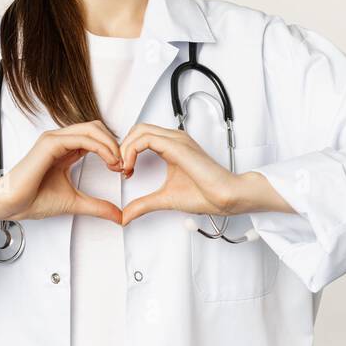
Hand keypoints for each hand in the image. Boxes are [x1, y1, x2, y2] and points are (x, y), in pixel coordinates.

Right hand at [0, 120, 123, 224]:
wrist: (11, 203)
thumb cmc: (33, 200)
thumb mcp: (75, 202)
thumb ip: (98, 206)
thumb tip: (120, 216)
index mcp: (66, 149)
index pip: (96, 137)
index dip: (113, 149)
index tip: (122, 168)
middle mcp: (60, 140)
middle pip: (97, 128)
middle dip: (115, 144)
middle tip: (124, 164)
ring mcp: (54, 139)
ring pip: (92, 129)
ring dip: (111, 144)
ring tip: (118, 163)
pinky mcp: (50, 143)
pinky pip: (82, 138)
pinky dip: (100, 147)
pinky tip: (109, 160)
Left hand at [118, 123, 245, 225]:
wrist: (225, 197)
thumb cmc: (205, 195)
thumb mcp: (164, 198)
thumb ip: (143, 204)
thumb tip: (125, 216)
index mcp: (173, 146)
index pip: (141, 137)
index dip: (126, 152)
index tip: (124, 173)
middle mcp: (174, 139)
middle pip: (137, 129)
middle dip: (122, 147)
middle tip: (120, 169)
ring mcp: (177, 140)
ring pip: (139, 130)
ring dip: (125, 148)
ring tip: (124, 168)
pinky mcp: (178, 146)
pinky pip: (146, 139)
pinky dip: (131, 151)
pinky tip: (131, 167)